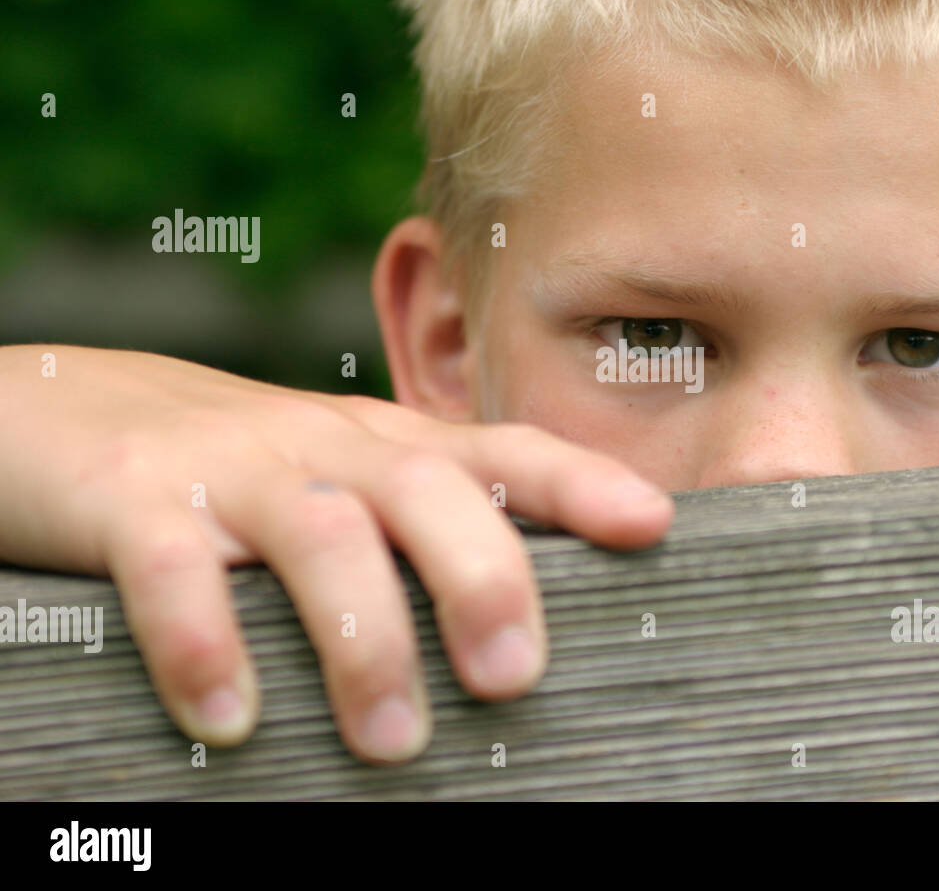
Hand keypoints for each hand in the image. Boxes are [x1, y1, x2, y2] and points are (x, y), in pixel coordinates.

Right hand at [0, 345, 673, 762]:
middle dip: (482, 577)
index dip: (581, 481)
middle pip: (426, 491)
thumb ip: (428, 534)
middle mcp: (327, 452)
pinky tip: (232, 718)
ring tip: (392, 739)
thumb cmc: (248, 475)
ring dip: (363, 639)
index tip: (652, 526)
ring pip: (321, 536)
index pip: (503, 453)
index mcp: (391, 451)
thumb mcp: (351, 487)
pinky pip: (174, 567)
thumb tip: (526, 633)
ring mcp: (234, 471)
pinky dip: (206, 643)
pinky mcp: (135, 502)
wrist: (75, 410)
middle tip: (513, 679)